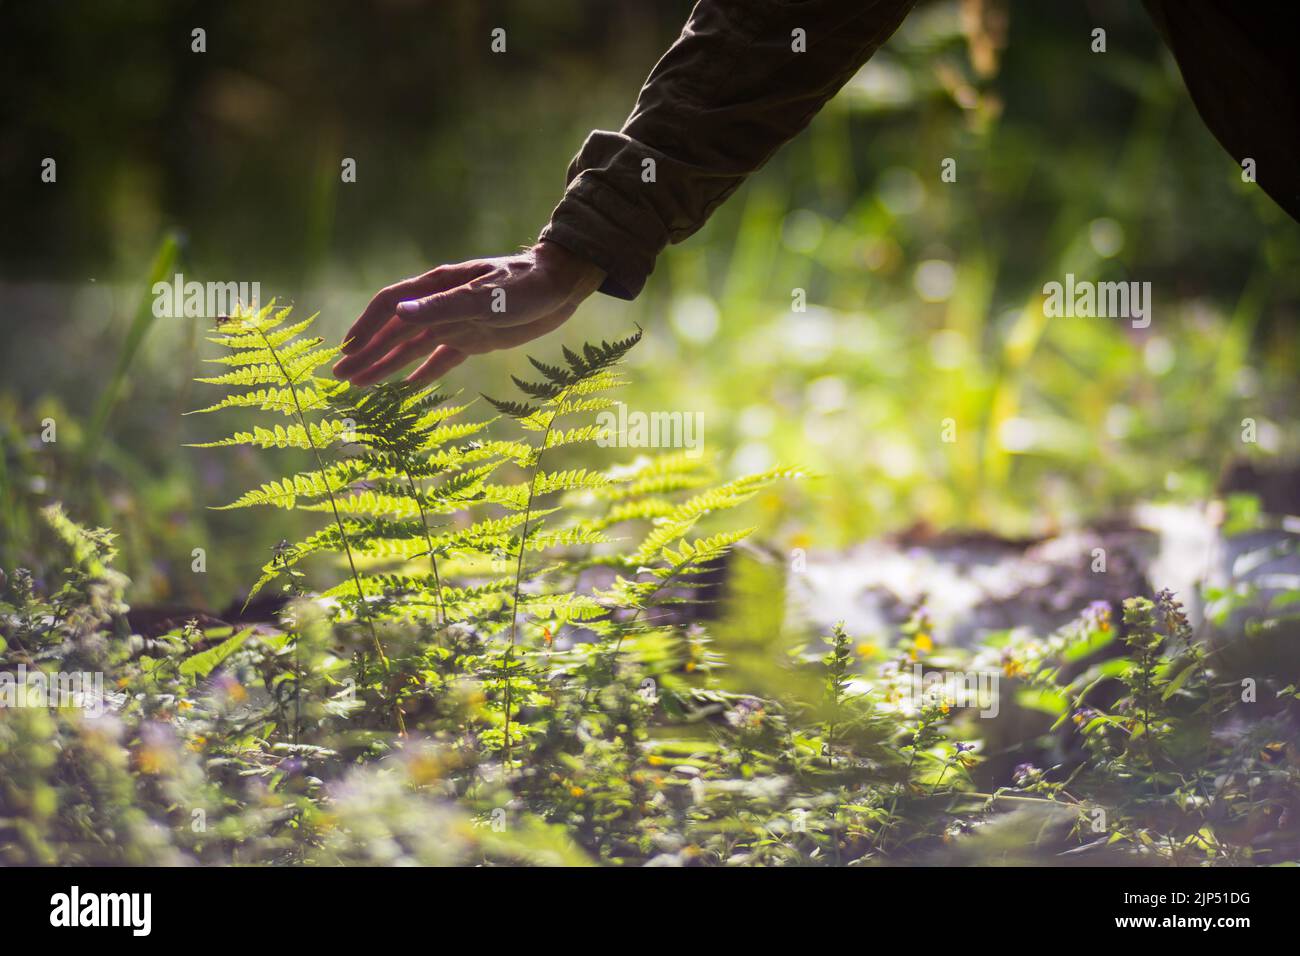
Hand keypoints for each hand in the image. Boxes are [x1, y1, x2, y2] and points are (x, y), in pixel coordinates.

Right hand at [333, 242, 605, 385]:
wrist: (561, 285)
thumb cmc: (526, 285)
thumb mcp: (486, 297)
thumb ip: (443, 307)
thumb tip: (400, 313)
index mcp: (438, 288)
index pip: (391, 306)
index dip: (367, 328)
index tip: (348, 351)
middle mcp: (441, 305)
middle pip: (395, 331)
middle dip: (367, 354)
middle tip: (341, 378)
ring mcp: (456, 323)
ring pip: (412, 348)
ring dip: (386, 365)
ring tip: (361, 385)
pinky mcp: (474, 339)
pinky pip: (441, 359)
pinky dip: (423, 373)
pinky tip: (407, 388)